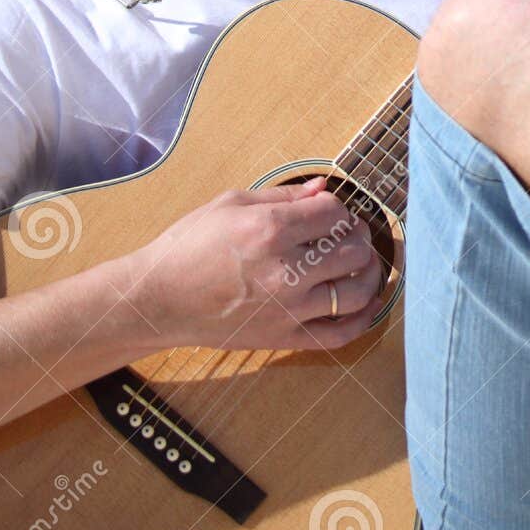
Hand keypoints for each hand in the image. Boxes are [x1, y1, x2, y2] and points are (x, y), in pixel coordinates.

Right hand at [126, 176, 384, 351]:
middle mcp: (286, 271)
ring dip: (369, 273)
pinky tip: (370, 303)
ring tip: (364, 263)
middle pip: (353, 249)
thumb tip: (324, 189)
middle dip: (357, 235)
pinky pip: (340, 334)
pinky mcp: (285, 340)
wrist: (158, 300)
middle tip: (349, 232)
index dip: (337, 207)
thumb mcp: (231, 203)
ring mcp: (288, 310)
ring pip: (356, 291)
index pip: (334, 213)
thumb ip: (284, 195)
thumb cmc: (188, 246)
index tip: (328, 210)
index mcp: (271, 230)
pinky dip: (363, 319)